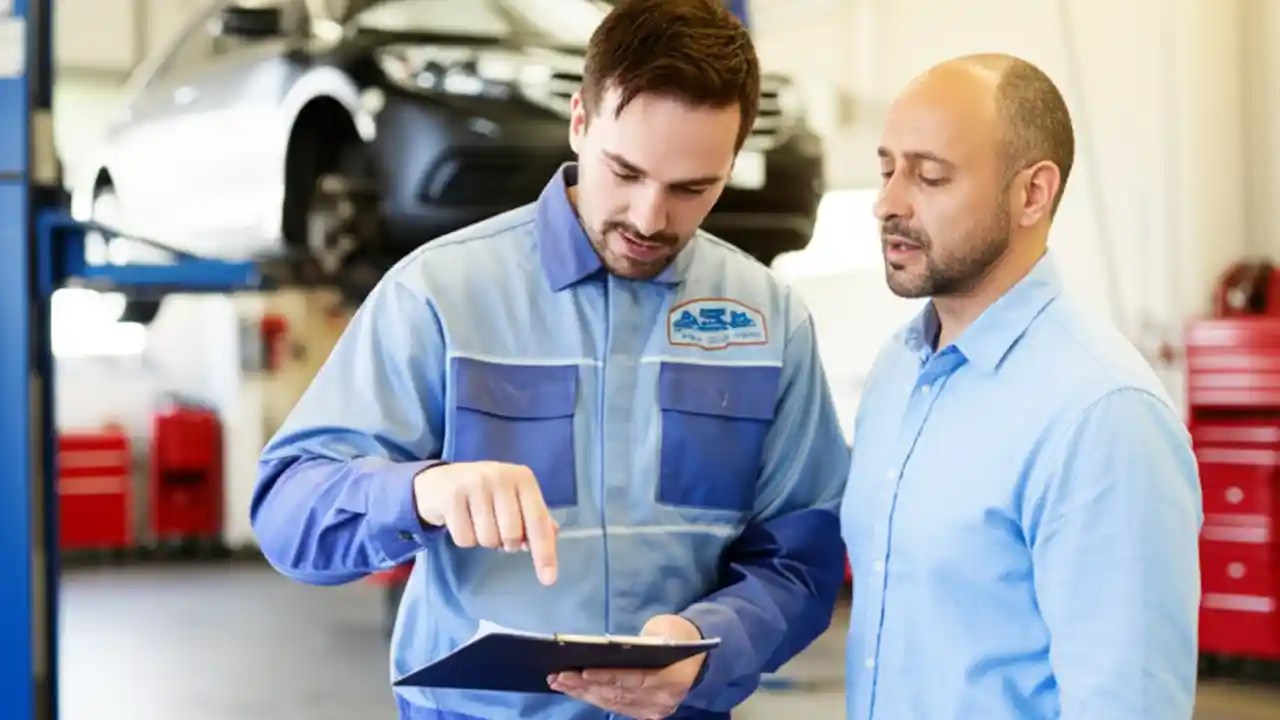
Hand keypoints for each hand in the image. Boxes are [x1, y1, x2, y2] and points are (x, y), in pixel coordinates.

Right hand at [412, 461, 557, 584]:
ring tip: (479, 522)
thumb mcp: (513, 498)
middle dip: (507, 543)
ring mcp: (474, 484)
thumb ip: (535, 517)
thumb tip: (552, 536)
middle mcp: (500, 476)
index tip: (549, 579)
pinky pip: (465, 540)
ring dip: (485, 540)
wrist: (440, 481)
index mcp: (522, 477)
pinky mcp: (451, 497)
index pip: (538, 521)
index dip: (544, 552)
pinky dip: (466, 539)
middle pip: (512, 535)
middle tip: (499, 530)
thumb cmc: (486, 493)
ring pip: (488, 539)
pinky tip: (462, 521)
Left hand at [548, 614, 706, 718]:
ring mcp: (655, 711)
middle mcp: (663, 700)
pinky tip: (576, 690)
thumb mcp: (662, 629)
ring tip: (559, 682)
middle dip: (585, 686)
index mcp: (672, 678)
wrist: (698, 655)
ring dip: (583, 693)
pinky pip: (616, 707)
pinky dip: (594, 698)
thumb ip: (639, 643)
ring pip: (613, 703)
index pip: (633, 679)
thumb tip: (606, 650)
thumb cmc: (676, 635)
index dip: (606, 676)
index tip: (581, 671)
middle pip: (618, 694)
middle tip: (558, 676)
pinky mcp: (646, 714)